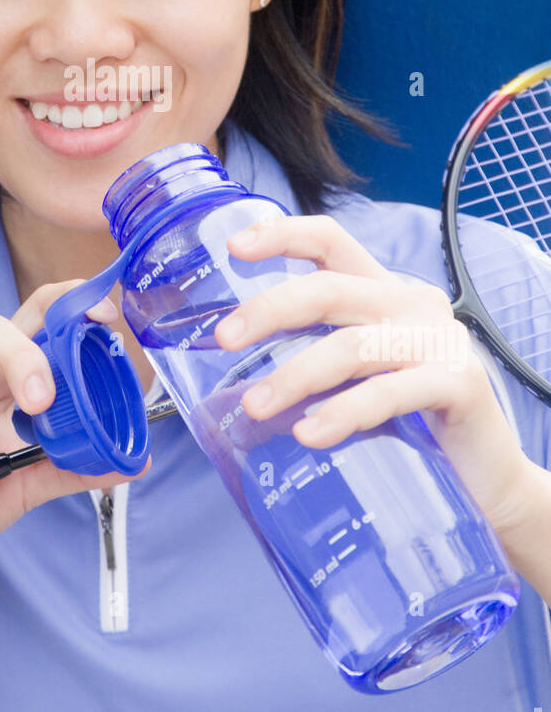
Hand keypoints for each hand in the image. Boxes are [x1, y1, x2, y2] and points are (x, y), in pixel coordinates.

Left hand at [216, 214, 534, 540]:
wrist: (487, 475)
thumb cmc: (410, 420)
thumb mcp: (360, 373)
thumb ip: (316, 355)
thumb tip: (235, 367)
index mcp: (384, 292)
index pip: (331, 241)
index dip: (282, 236)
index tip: (233, 248)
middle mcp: (412, 304)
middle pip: (329, 289)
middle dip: (270, 309)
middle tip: (224, 339)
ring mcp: (438, 341)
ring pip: (351, 345)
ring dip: (295, 375)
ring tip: (256, 407)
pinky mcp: (457, 384)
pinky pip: (388, 393)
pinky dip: (343, 413)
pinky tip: (309, 434)